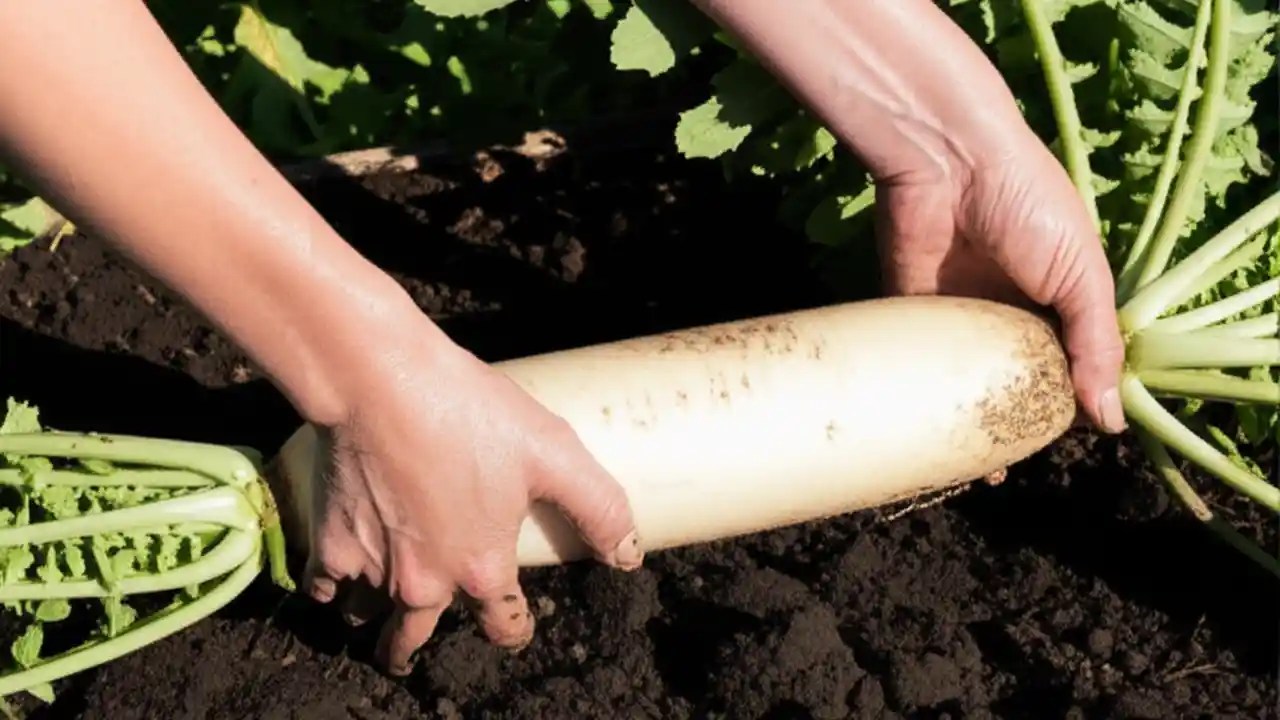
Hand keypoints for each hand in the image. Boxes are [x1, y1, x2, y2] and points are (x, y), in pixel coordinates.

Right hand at [301, 314, 642, 675]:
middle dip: (416, 648)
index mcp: (480, 567)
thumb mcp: (553, 453)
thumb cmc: (468, 413)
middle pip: (414, 640)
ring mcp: (371, 567)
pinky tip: (335, 572)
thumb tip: (628, 555)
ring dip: (375, 616)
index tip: (512, 624)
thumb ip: (598, 507)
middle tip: (413, 646)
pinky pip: (323, 588)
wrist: (380, 382)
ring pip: (367, 616)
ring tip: (377, 605)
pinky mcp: (327, 541)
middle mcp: (423, 582)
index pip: (503, 624)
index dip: (513, 628)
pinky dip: (329, 588)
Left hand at [689, 0, 1125, 434]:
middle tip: (1012, 458)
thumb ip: (1096, 343)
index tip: (1063, 441)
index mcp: (1056, 297)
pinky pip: (919, 362)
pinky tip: (930, 431)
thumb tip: (1113, 419)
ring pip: (964, 378)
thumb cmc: (1027, 204)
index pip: (1068, 362)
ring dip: (967, 416)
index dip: (1067, 401)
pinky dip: (924, 396)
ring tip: (975, 465)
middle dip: (1014, 416)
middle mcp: (1007, 308)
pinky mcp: (912, 310)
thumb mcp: (1080, 273)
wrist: (948, 161)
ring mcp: (959, 312)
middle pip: (1014, 374)